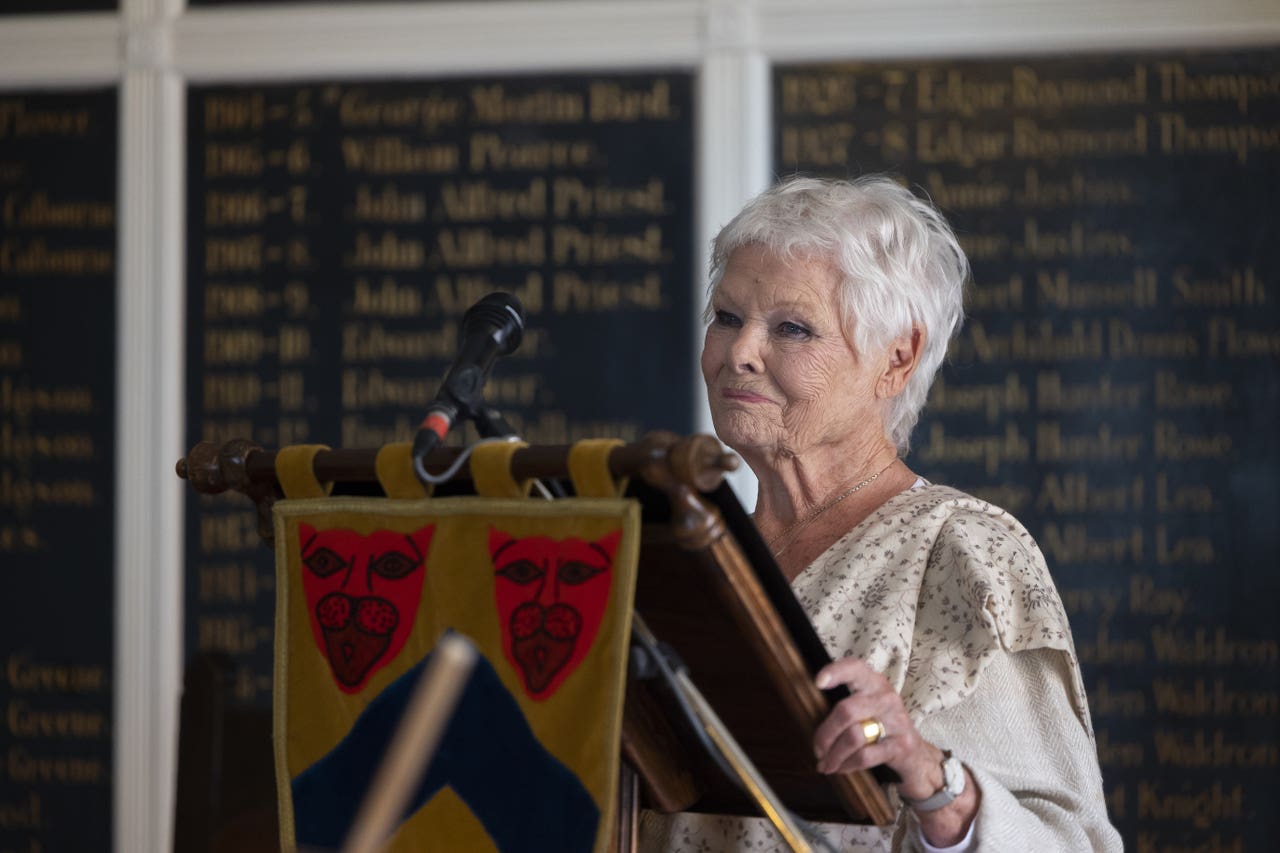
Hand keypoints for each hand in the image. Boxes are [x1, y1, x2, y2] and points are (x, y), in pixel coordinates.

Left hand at [812, 656, 940, 797]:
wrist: (917, 757)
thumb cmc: (881, 728)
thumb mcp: (866, 709)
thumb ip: (843, 705)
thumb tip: (806, 707)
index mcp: (874, 683)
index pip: (855, 668)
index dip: (836, 672)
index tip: (818, 682)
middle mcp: (887, 698)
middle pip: (846, 710)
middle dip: (825, 734)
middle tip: (817, 750)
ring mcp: (896, 721)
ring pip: (854, 735)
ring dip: (834, 754)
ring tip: (825, 764)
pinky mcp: (901, 745)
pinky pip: (865, 756)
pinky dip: (848, 765)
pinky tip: (842, 768)